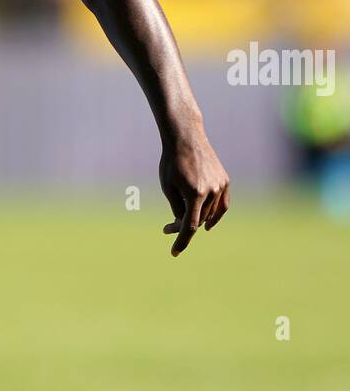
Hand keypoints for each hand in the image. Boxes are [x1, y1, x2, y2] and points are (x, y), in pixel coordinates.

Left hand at [159, 128, 228, 256]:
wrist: (186, 138)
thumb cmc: (171, 162)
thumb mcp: (167, 187)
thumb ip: (177, 207)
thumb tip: (184, 224)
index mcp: (194, 194)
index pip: (189, 226)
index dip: (181, 241)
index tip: (174, 252)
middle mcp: (211, 191)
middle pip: (198, 220)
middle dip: (182, 226)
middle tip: (167, 228)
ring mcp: (220, 186)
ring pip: (209, 213)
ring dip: (196, 218)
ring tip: (178, 218)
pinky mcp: (224, 181)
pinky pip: (222, 205)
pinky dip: (216, 215)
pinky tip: (209, 225)